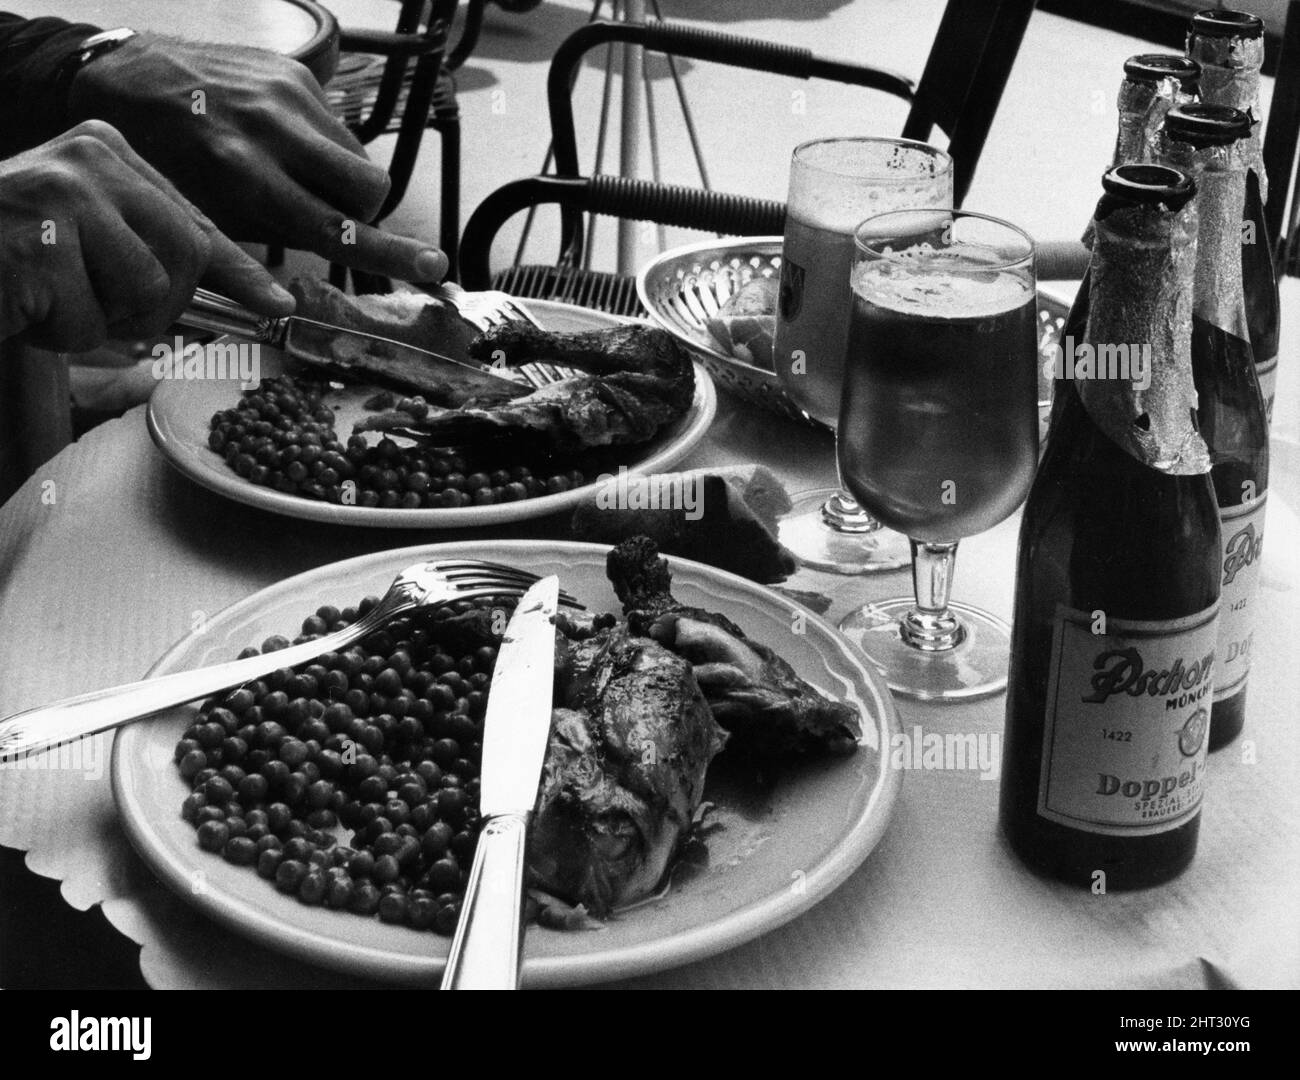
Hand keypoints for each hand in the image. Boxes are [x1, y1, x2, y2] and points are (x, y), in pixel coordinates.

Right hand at [0, 120, 294, 350]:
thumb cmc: (10, 262)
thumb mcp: (87, 245)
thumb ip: (150, 256)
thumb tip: (247, 302)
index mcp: (106, 150)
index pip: (194, 219)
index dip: (239, 272)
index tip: (278, 305)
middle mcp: (88, 158)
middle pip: (185, 256)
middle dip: (157, 305)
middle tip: (100, 309)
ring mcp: (61, 193)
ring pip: (147, 291)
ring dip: (102, 321)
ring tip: (50, 298)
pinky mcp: (37, 240)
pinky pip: (92, 319)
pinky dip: (60, 334)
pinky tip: (24, 305)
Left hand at [68, 34, 447, 281]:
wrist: (124, 76)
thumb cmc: (162, 161)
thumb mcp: (207, 215)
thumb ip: (275, 236)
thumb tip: (336, 253)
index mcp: (245, 176)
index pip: (338, 227)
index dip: (392, 253)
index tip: (435, 266)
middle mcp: (272, 131)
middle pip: (370, 187)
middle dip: (366, 212)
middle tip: (331, 214)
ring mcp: (287, 94)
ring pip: (360, 157)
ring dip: (345, 179)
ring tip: (301, 175)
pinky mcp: (294, 71)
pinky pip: (339, 124)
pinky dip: (324, 145)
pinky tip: (286, 141)